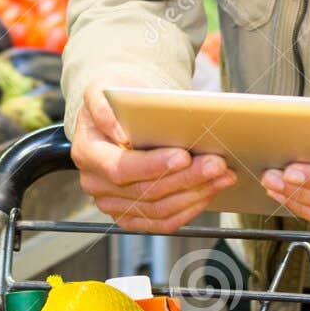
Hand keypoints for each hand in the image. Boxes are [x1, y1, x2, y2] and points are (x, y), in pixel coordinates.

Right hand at [70, 81, 236, 233]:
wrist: (116, 114)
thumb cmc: (114, 100)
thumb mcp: (102, 88)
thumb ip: (103, 106)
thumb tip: (119, 134)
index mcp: (87, 151)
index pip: (120, 168)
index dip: (153, 166)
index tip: (183, 156)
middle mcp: (95, 182)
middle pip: (145, 191)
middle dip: (186, 178)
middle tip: (217, 164)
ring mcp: (112, 202)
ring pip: (158, 209)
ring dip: (195, 194)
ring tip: (222, 176)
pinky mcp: (130, 215)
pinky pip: (161, 221)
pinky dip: (189, 209)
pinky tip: (208, 192)